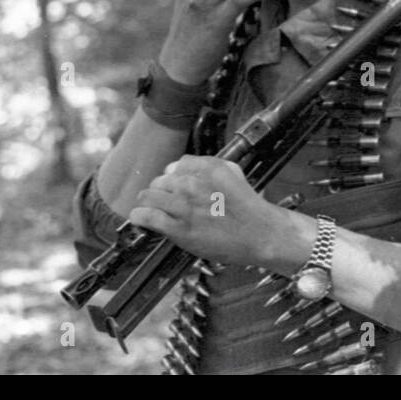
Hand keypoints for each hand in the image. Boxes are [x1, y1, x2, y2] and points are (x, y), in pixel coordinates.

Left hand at [129, 156, 296, 266]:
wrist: (260, 235)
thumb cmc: (249, 207)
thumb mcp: (234, 173)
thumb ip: (209, 165)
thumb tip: (181, 166)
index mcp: (207, 168)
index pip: (176, 165)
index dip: (173, 176)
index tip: (174, 186)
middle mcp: (193, 184)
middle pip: (160, 181)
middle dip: (161, 190)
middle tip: (164, 201)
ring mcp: (185, 207)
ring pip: (149, 196)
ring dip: (147, 202)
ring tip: (149, 208)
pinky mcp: (179, 229)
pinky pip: (148, 217)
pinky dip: (140, 217)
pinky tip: (140, 219)